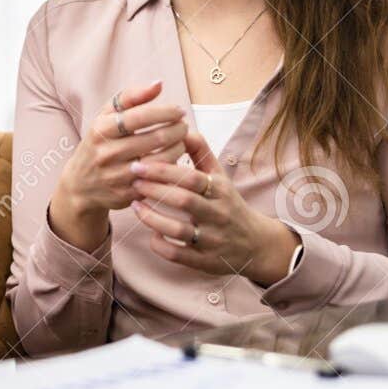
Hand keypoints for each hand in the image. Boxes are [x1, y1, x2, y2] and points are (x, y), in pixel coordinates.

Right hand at [47, 80, 187, 250]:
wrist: (80, 185)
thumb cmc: (99, 143)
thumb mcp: (105, 117)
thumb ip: (131, 97)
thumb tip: (158, 84)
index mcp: (101, 130)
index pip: (139, 116)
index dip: (164, 112)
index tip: (179, 110)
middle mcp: (107, 153)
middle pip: (155, 138)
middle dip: (177, 130)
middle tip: (183, 126)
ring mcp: (116, 176)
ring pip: (161, 161)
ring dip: (178, 148)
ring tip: (181, 141)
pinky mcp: (127, 195)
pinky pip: (158, 180)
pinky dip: (171, 168)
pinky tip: (173, 160)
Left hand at [128, 129, 299, 284]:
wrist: (255, 245)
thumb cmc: (228, 204)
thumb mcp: (220, 177)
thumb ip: (200, 152)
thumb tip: (181, 127)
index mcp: (220, 191)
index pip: (191, 178)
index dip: (164, 171)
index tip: (139, 164)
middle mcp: (218, 214)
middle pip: (184, 201)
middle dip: (155, 191)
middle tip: (132, 181)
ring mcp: (212, 240)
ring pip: (179, 230)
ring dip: (153, 218)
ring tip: (134, 206)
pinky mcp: (205, 262)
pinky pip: (179, 256)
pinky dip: (161, 245)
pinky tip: (151, 234)